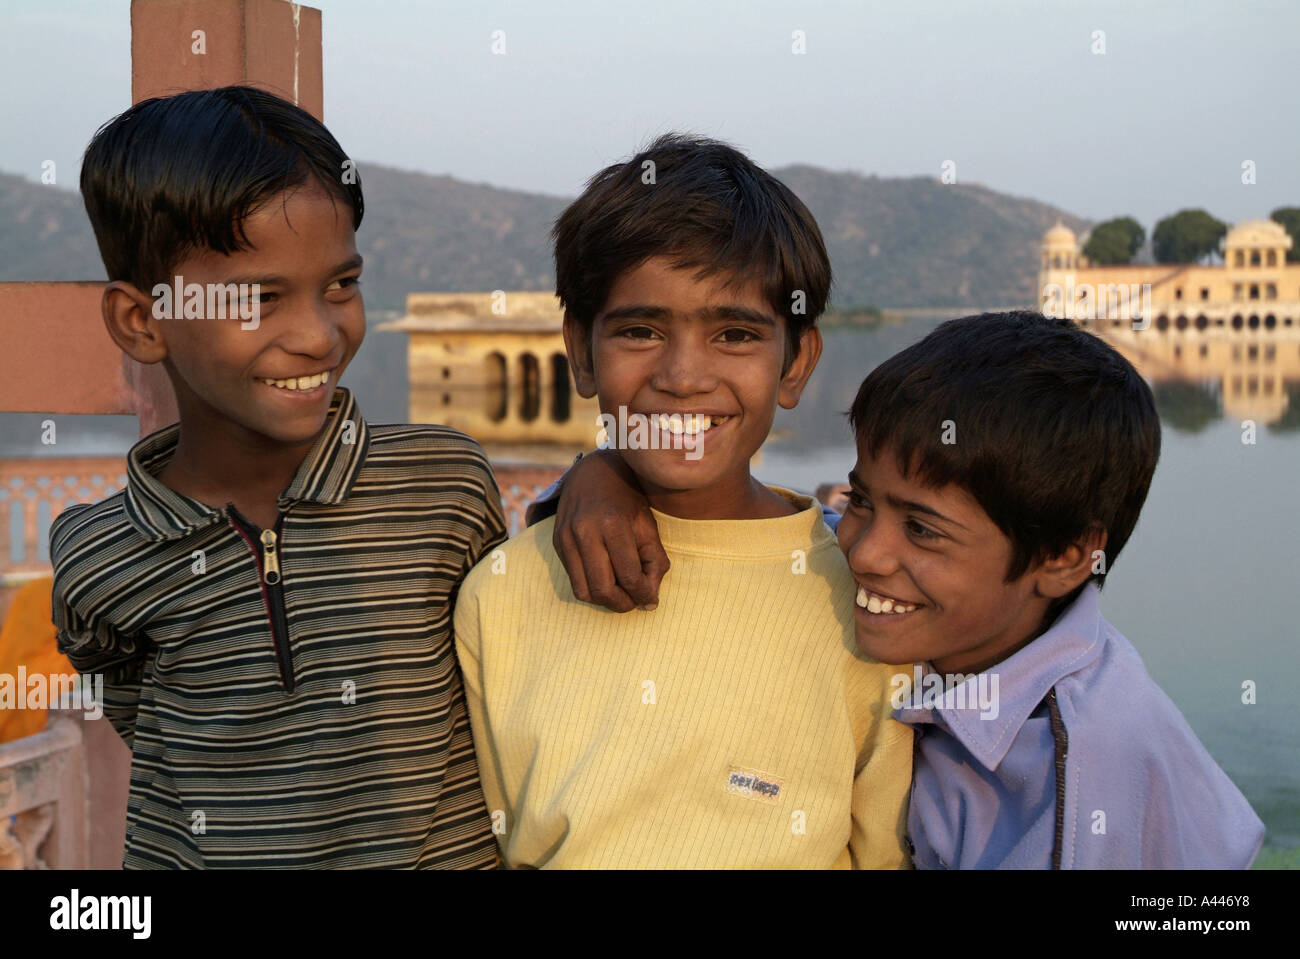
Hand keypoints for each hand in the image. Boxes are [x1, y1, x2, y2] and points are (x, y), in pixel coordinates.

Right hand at [552, 449, 669, 611]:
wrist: (593, 470)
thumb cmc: (627, 497)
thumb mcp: (648, 524)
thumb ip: (654, 561)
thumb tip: (650, 601)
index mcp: (612, 524)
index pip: (628, 575)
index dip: (643, 594)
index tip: (651, 599)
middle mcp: (584, 531)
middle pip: (602, 589)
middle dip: (622, 604)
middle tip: (635, 601)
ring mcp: (566, 537)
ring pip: (583, 591)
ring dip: (605, 600)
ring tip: (621, 594)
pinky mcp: (556, 542)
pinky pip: (573, 579)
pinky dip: (591, 587)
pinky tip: (606, 579)